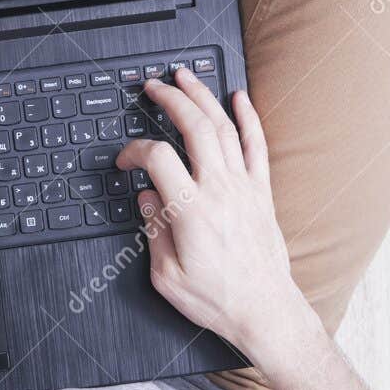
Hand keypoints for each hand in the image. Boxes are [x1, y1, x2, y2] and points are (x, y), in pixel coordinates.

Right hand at [115, 68, 319, 366]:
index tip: (125, 160)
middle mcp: (220, 192)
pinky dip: (249, 118)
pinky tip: (240, 98)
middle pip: (195, 128)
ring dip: (203, 98)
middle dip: (171, 99)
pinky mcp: (262, 193)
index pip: (158, 159)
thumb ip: (153, 231)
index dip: (135, 150)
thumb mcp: (166, 276)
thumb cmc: (217, 299)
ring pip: (225, 129)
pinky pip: (257, 146)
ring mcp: (244, 189)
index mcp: (190, 212)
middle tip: (153, 87)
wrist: (264, 311)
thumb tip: (147, 198)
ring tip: (186, 78)